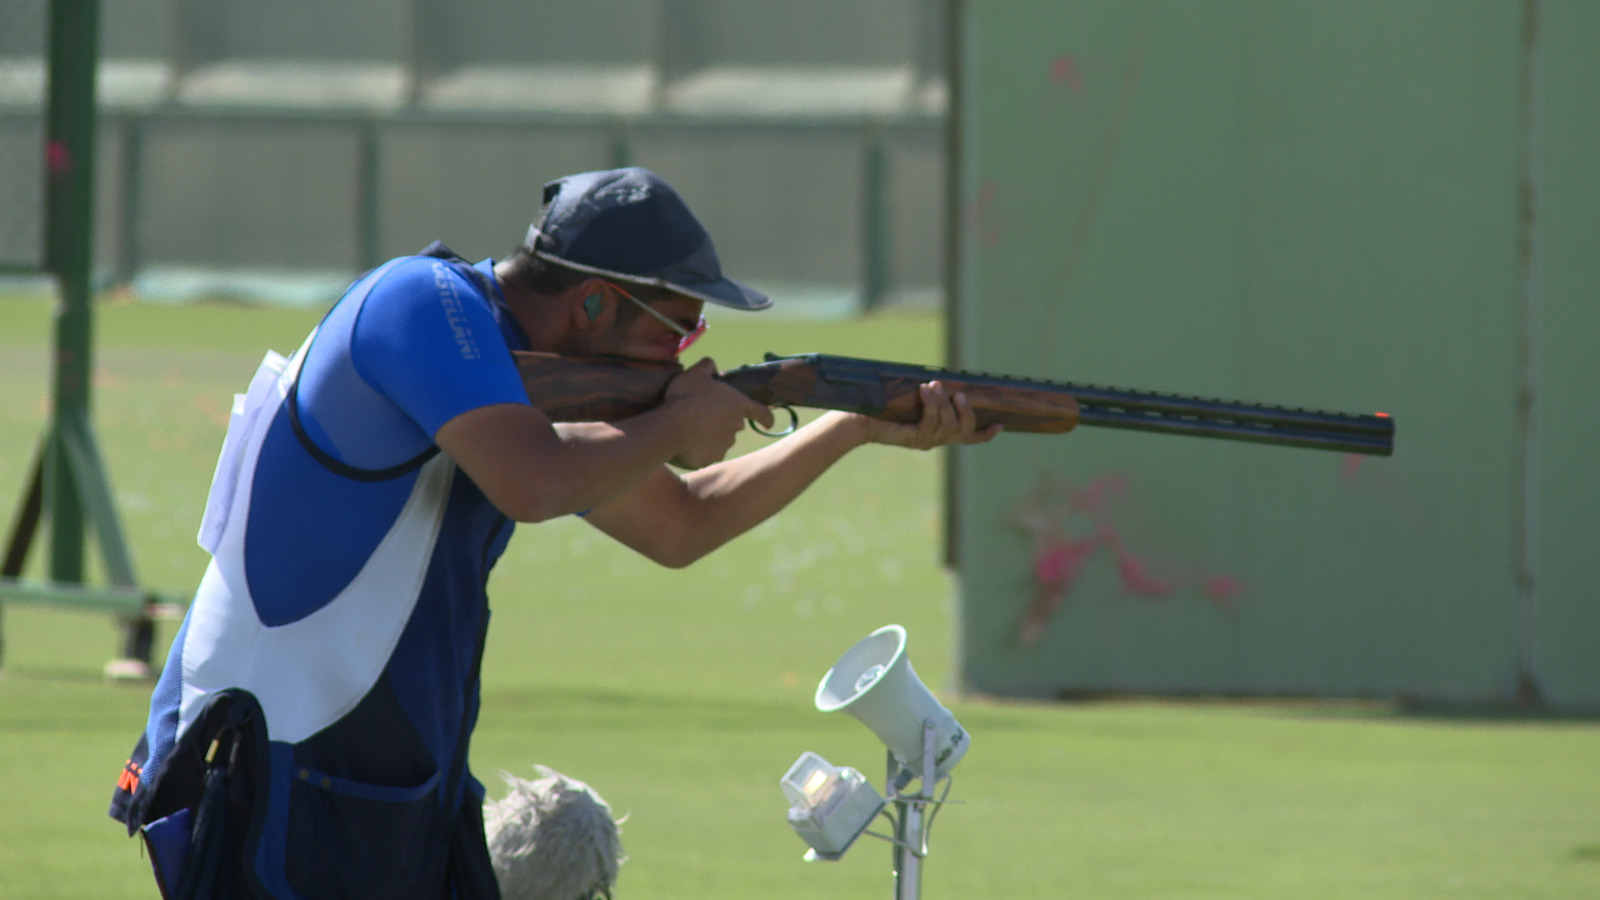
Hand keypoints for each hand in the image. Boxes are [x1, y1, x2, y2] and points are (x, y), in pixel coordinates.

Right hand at [661, 358, 775, 468]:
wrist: (673, 425)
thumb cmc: (687, 396)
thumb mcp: (696, 373)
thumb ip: (707, 366)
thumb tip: (711, 366)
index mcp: (738, 404)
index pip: (761, 412)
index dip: (766, 418)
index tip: (769, 424)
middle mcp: (736, 426)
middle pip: (734, 425)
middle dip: (722, 422)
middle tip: (702, 417)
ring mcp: (725, 444)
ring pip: (720, 440)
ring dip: (711, 436)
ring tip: (690, 429)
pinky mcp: (712, 458)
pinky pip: (708, 454)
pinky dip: (701, 450)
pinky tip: (687, 443)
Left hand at [862, 381, 1002, 449]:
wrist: (860, 418)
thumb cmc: (884, 405)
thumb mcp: (913, 398)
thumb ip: (930, 394)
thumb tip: (943, 380)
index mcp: (938, 432)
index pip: (967, 437)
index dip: (984, 434)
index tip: (1000, 425)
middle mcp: (934, 440)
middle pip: (963, 431)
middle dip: (966, 412)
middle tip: (959, 395)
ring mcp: (925, 441)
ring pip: (947, 426)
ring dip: (943, 403)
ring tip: (934, 385)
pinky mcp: (913, 438)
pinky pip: (930, 423)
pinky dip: (930, 404)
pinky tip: (924, 390)